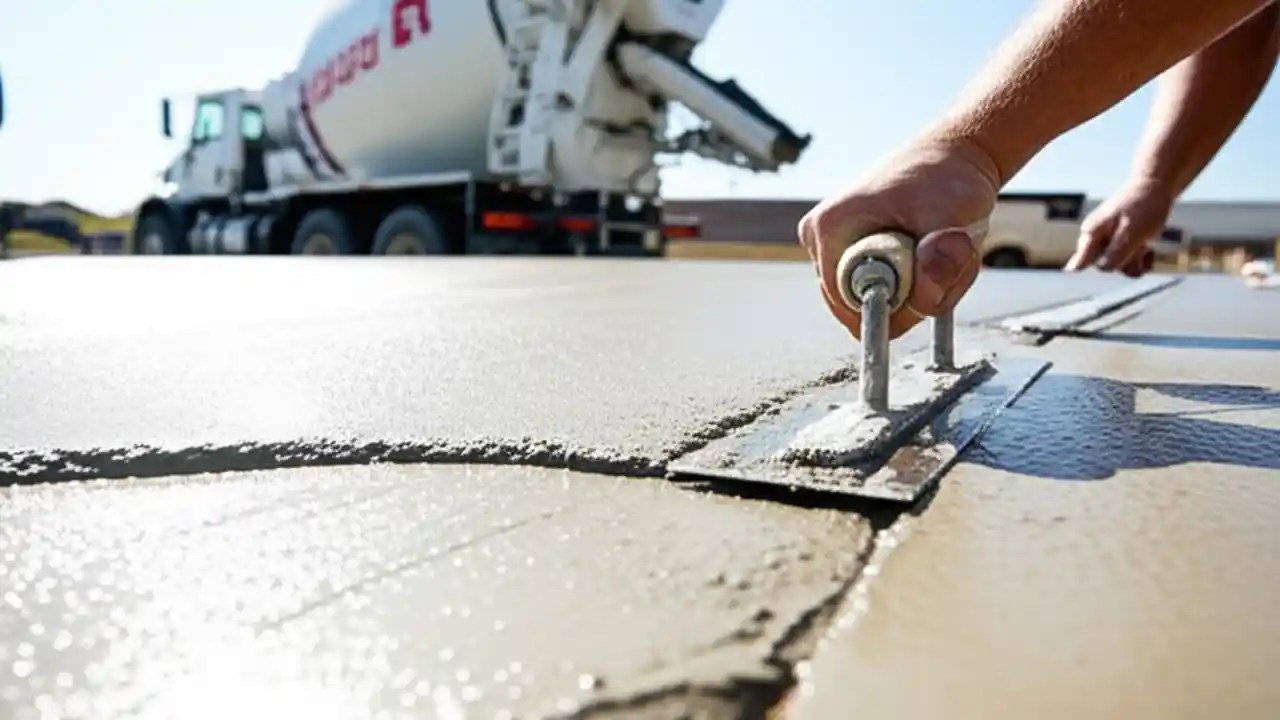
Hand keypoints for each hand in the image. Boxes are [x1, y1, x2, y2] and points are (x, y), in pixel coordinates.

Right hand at [796, 136, 1000, 339]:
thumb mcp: (952, 218)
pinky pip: (883, 288)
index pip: (851, 310)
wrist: (952, 153)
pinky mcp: (847, 249)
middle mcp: (818, 239)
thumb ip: (943, 263)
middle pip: (864, 307)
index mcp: (828, 230)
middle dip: (913, 296)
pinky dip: (918, 279)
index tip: (934, 275)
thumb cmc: (947, 177)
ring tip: (940, 247)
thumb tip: (927, 294)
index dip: (899, 308)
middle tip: (946, 256)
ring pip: (878, 300)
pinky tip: (932, 248)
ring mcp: (830, 245)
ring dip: (921, 286)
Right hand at [1066, 178, 1172, 276]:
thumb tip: (1086, 269)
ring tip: (1147, 247)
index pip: (1082, 262)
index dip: (1098, 265)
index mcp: (1091, 233)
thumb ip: (1112, 254)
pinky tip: (1149, 251)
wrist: (1158, 184)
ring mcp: (1108, 239)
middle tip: (1141, 246)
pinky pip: (1126, 261)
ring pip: (1117, 265)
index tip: (1113, 259)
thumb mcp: (1131, 233)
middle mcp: (1096, 238)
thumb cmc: (1144, 206)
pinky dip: (1139, 260)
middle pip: (1104, 265)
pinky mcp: (1120, 241)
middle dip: (1124, 262)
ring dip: (1135, 261)